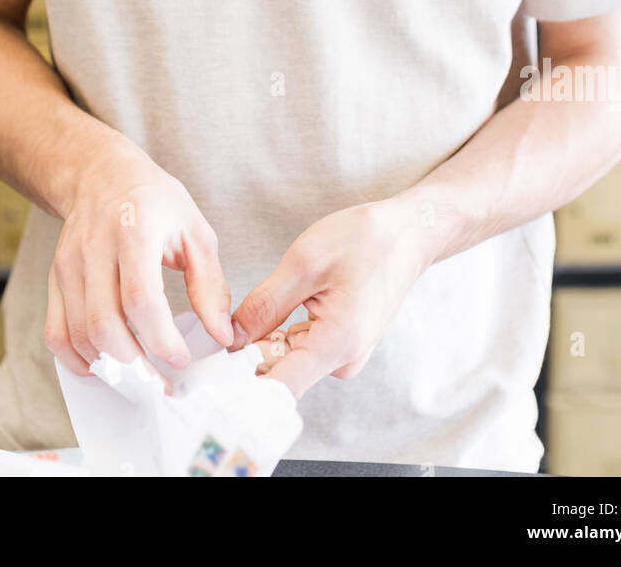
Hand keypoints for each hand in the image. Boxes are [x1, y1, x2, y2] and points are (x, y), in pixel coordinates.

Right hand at [44, 133, 233, 381]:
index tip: (181, 358)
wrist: (103, 174)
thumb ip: (210, 284)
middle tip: (160, 379)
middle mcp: (95, 247)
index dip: (161, 337)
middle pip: (103, 323)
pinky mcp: (55, 277)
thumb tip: (222, 334)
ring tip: (139, 375)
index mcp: (135, 230)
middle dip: (134, 363)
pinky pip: (55, 331)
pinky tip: (103, 364)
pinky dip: (76, 358)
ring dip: (108, 365)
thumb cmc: (156, 201)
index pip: (140, 297)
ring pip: (78, 333)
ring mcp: (69, 263)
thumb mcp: (195, 230)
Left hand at [229, 197, 422, 398]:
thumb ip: (265, 305)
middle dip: (248, 353)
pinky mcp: (344, 344)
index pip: (279, 388)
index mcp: (337, 343)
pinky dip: (284, 332)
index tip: (211, 373)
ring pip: (289, 359)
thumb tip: (231, 338)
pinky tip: (288, 304)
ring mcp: (346, 355)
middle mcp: (344, 360)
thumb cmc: (367, 240)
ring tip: (267, 304)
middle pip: (279, 373)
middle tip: (224, 326)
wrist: (409, 233)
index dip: (239, 384)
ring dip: (267, 339)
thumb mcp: (306, 262)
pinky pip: (303, 348)